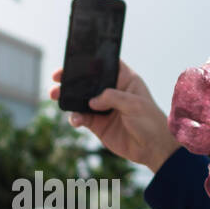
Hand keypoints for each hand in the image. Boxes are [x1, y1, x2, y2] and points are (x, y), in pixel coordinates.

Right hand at [49, 59, 179, 172]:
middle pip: (88, 81)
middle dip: (72, 79)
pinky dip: (75, 118)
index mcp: (125, 80)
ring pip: (81, 99)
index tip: (74, 59)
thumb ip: (112, 98)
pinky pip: (81, 117)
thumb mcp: (134, 104)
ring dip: (67, 97)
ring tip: (56, 96)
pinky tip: (75, 120)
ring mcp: (104, 108)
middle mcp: (112, 92)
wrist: (153, 149)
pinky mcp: (98, 124)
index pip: (105, 65)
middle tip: (57, 78)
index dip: (90, 61)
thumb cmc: (150, 122)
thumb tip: (92, 101)